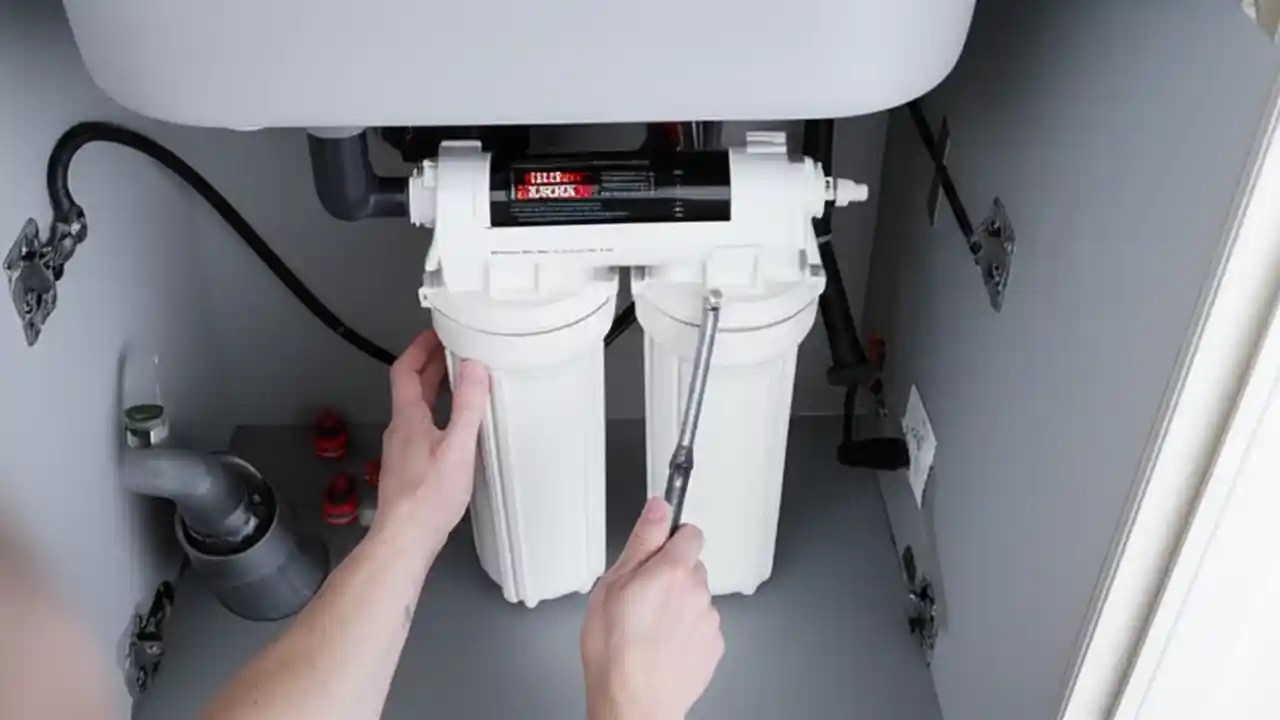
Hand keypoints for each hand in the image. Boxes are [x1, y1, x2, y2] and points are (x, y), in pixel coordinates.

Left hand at [374, 329, 489, 551]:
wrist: (405, 538)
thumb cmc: (429, 495)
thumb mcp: (457, 447)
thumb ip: (467, 406)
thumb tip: (474, 366)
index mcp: (408, 418)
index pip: (405, 370)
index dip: (419, 347)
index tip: (437, 332)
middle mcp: (401, 429)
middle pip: (412, 387)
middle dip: (432, 364)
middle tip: (456, 349)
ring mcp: (403, 449)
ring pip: (418, 408)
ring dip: (436, 388)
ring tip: (462, 379)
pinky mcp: (411, 466)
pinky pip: (424, 427)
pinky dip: (439, 412)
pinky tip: (457, 423)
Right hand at [581, 499, 723, 719]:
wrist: (634, 704)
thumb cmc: (615, 652)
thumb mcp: (612, 585)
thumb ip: (642, 541)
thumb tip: (658, 508)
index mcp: (671, 571)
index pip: (690, 532)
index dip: (672, 537)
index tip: (659, 546)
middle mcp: (697, 592)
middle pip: (691, 566)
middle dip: (671, 573)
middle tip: (642, 595)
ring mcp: (708, 620)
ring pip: (696, 597)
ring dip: (678, 604)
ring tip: (649, 626)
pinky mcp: (713, 645)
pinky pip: (701, 625)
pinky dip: (686, 630)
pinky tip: (662, 644)